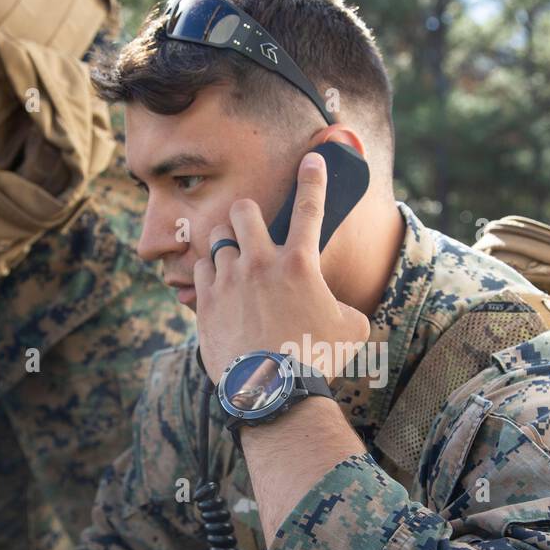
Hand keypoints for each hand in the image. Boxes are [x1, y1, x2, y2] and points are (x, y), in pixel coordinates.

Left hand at [194, 151, 369, 381]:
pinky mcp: (206, 302)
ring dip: (227, 246)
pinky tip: (218, 286)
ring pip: (217, 239)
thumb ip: (341, 306)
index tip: (313, 157)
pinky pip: (200, 270)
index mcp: (300, 265)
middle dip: (248, 214)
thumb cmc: (317, 360)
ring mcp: (229, 281)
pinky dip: (209, 273)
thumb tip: (339, 307)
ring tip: (234, 263)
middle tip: (253, 230)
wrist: (273, 391)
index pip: (311, 208)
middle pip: (244, 210)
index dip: (314, 178)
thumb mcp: (349, 329)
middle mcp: (261, 263)